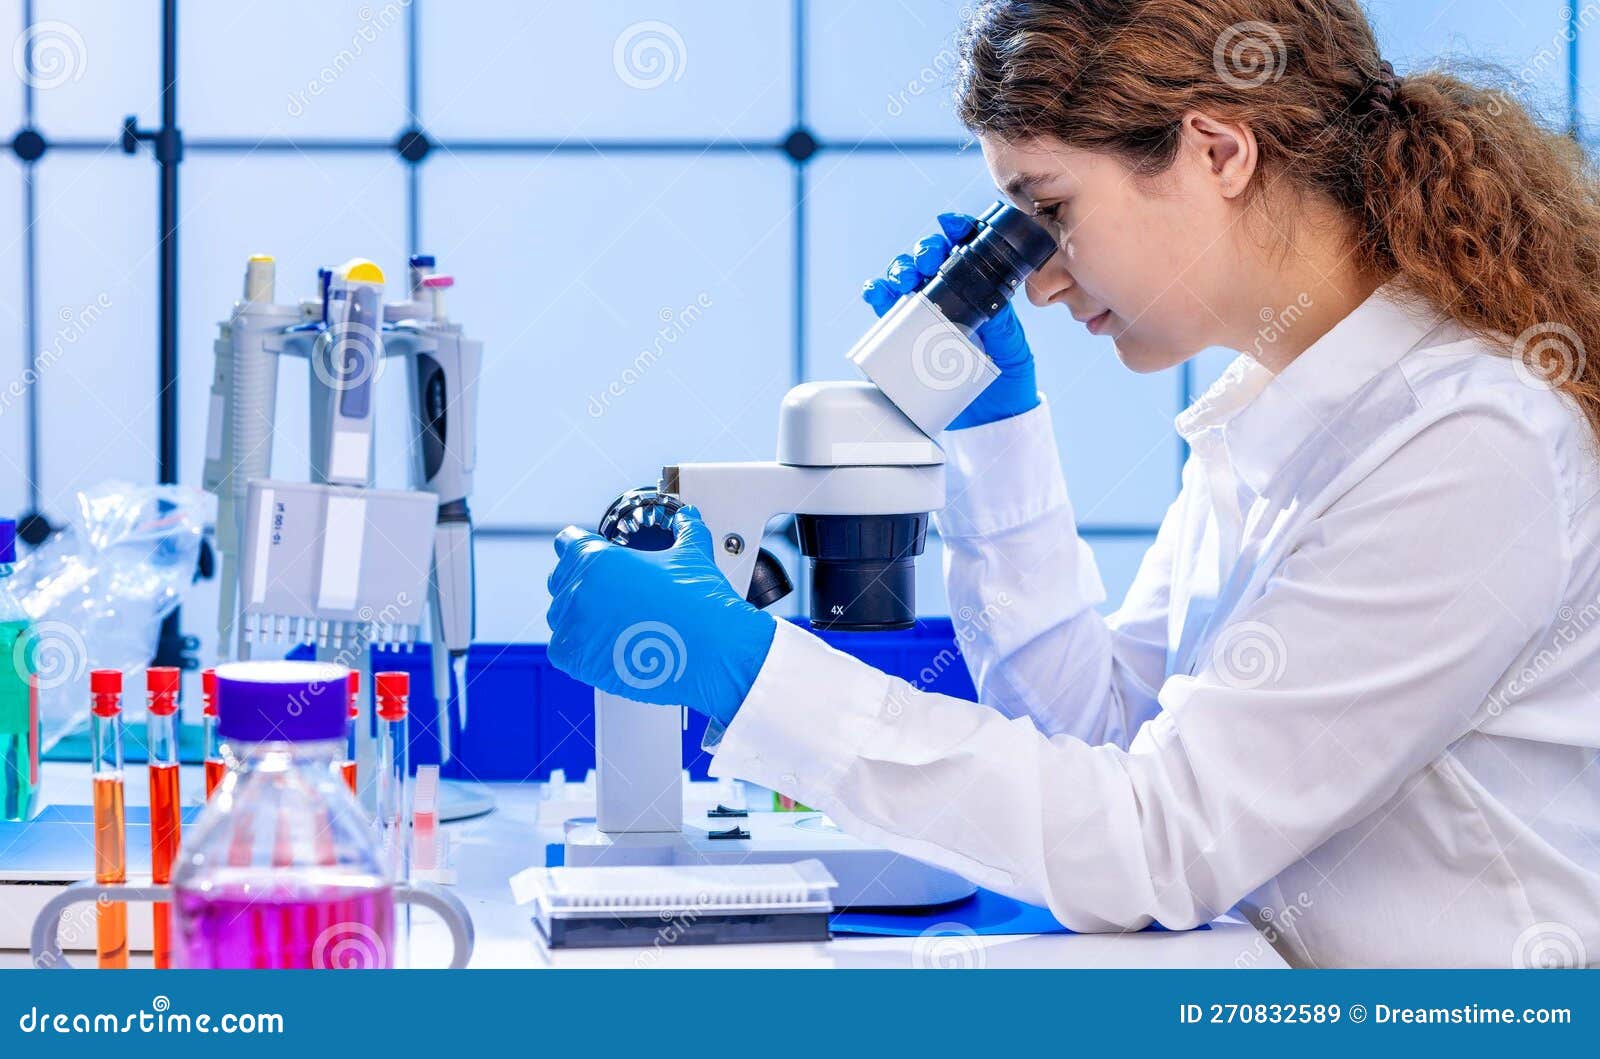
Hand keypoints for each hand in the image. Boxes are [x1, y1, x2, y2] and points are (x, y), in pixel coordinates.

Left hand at [545, 505, 776, 726]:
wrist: (714, 651)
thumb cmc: (701, 605)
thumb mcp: (693, 555)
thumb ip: (685, 530)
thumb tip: (687, 518)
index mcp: (598, 558)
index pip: (567, 543)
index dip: (583, 549)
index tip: (595, 560)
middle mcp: (580, 589)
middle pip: (561, 581)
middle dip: (582, 585)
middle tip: (613, 598)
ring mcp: (575, 626)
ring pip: (561, 617)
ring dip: (579, 619)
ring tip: (615, 624)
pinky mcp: (578, 660)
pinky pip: (561, 650)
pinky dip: (578, 649)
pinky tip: (606, 645)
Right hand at [862, 211, 1038, 428]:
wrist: (992, 417)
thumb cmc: (1010, 379)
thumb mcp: (1013, 349)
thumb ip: (1004, 328)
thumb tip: (995, 307)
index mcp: (980, 290)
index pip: (965, 251)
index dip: (956, 232)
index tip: (951, 228)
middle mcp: (951, 296)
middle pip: (930, 259)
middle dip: (924, 251)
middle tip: (926, 261)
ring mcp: (926, 314)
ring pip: (905, 278)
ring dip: (899, 270)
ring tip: (902, 280)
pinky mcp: (906, 336)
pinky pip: (887, 309)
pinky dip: (878, 295)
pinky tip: (876, 292)